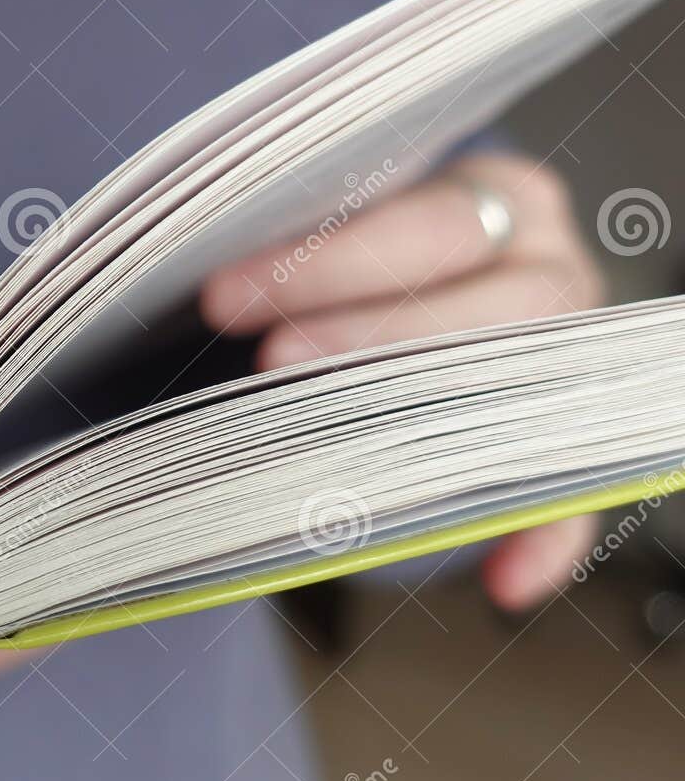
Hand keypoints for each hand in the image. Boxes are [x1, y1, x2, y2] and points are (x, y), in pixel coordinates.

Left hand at [198, 151, 605, 611]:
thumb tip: (201, 291)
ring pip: (528, 390)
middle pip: (492, 302)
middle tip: (268, 363)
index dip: (329, 263)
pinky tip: (502, 581)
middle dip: (369, 336)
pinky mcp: (579, 442)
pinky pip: (578, 497)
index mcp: (496, 199)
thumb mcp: (335, 234)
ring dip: (428, 428)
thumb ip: (296, 250)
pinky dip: (545, 540)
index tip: (225, 298)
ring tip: (329, 459)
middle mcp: (551, 267)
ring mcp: (573, 355)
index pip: (428, 224)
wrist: (415, 290)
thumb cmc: (360, 262)